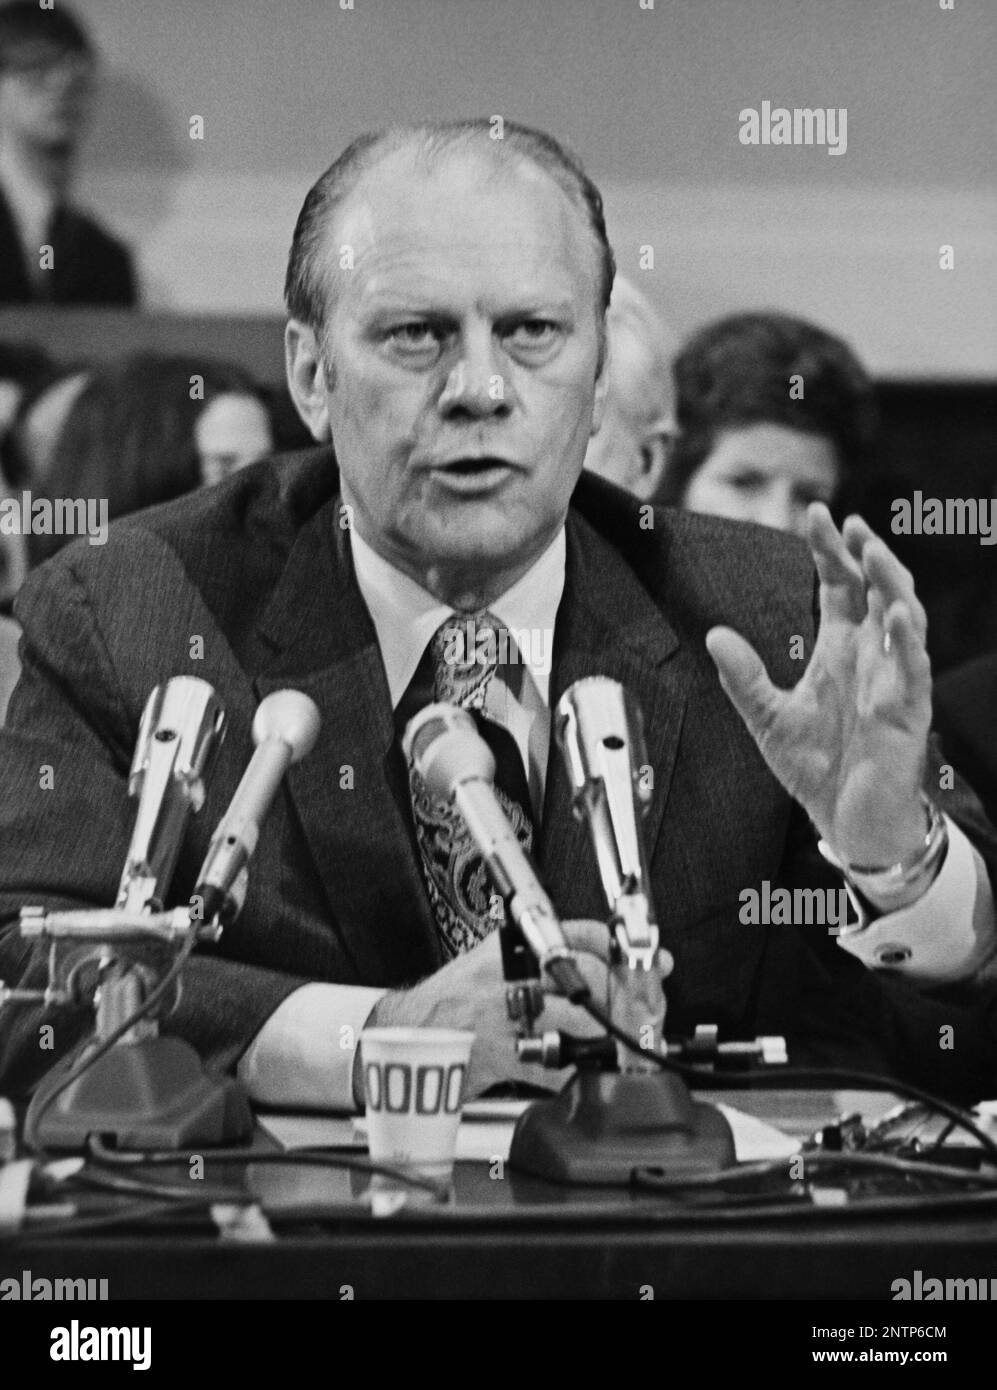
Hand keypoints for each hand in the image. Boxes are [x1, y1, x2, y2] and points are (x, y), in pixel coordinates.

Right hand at [364, 922, 672, 1100]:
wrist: (405, 1033)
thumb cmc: (453, 1000)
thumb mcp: (496, 962)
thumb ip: (544, 960)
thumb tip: (609, 964)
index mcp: (512, 948)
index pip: (580, 934)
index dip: (623, 951)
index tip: (652, 966)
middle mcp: (509, 974)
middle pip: (586, 975)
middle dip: (622, 998)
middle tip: (641, 1015)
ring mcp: (503, 1014)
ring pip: (576, 1018)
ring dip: (606, 1038)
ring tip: (619, 1048)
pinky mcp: (498, 1054)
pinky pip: (551, 1066)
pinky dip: (574, 1075)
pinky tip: (582, 1075)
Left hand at [705, 505, 931, 869]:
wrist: (846, 821)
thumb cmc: (818, 768)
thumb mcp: (768, 717)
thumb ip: (743, 677)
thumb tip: (714, 635)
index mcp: (839, 649)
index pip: (839, 585)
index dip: (829, 550)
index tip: (813, 513)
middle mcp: (870, 655)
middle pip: (875, 589)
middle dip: (864, 552)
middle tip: (846, 521)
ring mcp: (893, 679)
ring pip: (903, 617)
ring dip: (891, 582)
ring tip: (872, 550)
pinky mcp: (908, 711)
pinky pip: (913, 667)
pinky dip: (905, 639)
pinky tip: (893, 613)